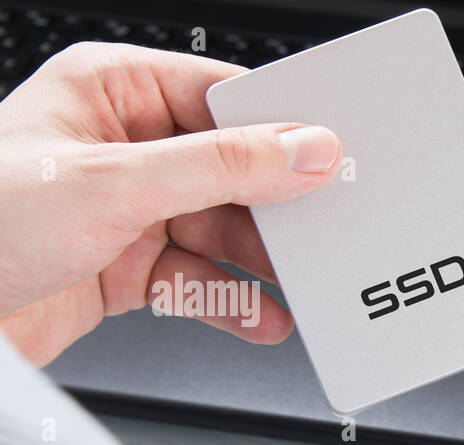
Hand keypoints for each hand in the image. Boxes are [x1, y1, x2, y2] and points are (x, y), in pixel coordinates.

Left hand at [0, 42, 341, 365]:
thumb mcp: (114, 184)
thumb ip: (220, 167)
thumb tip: (303, 149)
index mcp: (113, 92)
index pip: (224, 99)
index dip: (283, 131)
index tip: (333, 160)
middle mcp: (124, 147)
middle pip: (232, 172)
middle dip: (274, 210)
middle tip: (318, 234)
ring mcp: (126, 210)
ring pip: (222, 230)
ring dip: (259, 265)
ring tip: (296, 286)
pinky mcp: (125, 267)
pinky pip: (199, 280)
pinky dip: (232, 301)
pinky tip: (261, 316)